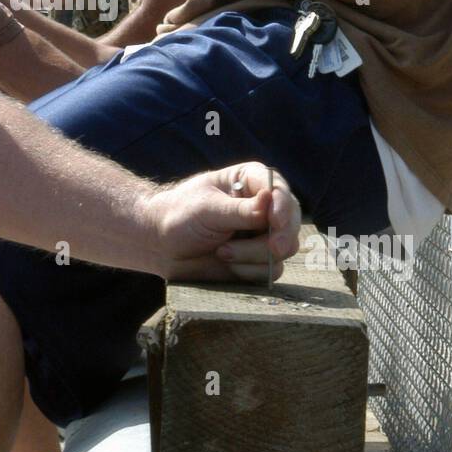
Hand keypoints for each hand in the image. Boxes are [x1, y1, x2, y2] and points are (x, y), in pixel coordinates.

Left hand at [144, 163, 299, 283]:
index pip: (278, 189)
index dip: (282, 206)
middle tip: (273, 248)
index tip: (275, 221)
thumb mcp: (207, 209)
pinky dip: (249, 270)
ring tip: (222, 252)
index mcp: (250, 181)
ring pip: (283, 248)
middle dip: (282, 236)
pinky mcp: (258, 261)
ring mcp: (262, 235)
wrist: (160, 246)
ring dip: (254, 255)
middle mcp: (263, 207)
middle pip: (291, 221)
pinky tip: (226, 263)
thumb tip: (269, 201)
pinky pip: (271, 270)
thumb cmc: (179, 216)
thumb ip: (239, 210)